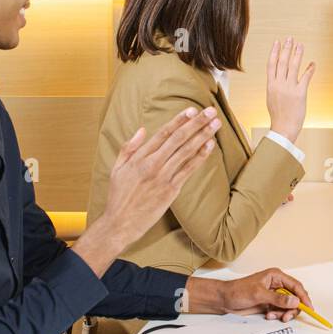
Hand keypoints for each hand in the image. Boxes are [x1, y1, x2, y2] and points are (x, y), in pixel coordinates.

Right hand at [76, 108, 219, 274]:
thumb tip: (141, 130)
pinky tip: (210, 146)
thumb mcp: (117, 169)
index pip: (163, 133)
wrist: (120, 223)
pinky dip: (200, 157)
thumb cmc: (118, 197)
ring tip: (216, 124)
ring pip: (186, 151)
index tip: (192, 110)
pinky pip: (188, 170)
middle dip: (196, 123)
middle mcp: (151, 164)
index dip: (179, 120)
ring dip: (203, 136)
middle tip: (210, 111)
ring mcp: (162, 177)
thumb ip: (129, 148)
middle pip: (178, 139)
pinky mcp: (171, 190)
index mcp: (139, 157)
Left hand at [221, 268, 313, 321]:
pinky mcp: (269, 304)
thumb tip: (295, 301)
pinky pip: (280, 310)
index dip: (304, 297)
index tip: (309, 308)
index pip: (296, 286)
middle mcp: (277, 285)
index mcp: (276, 276)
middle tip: (287, 316)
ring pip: (288, 306)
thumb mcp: (259, 294)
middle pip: (294, 297)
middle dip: (292, 308)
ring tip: (273, 316)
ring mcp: (273, 295)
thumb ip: (278, 298)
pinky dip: (277, 315)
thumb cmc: (237, 291)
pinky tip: (268, 315)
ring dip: (283, 313)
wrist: (224, 300)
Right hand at [266, 37, 315, 142]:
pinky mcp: (300, 93)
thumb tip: (277, 76)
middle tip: (290, 39)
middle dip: (286, 49)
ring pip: (293, 66)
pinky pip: (305, 77)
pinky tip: (313, 63)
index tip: (277, 42)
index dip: (274, 52)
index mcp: (270, 85)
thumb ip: (274, 85)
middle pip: (282, 62)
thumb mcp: (271, 98)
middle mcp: (279, 84)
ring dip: (298, 54)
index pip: (271, 64)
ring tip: (300, 45)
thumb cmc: (278, 115)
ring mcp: (289, 88)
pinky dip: (310, 69)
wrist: (283, 127)